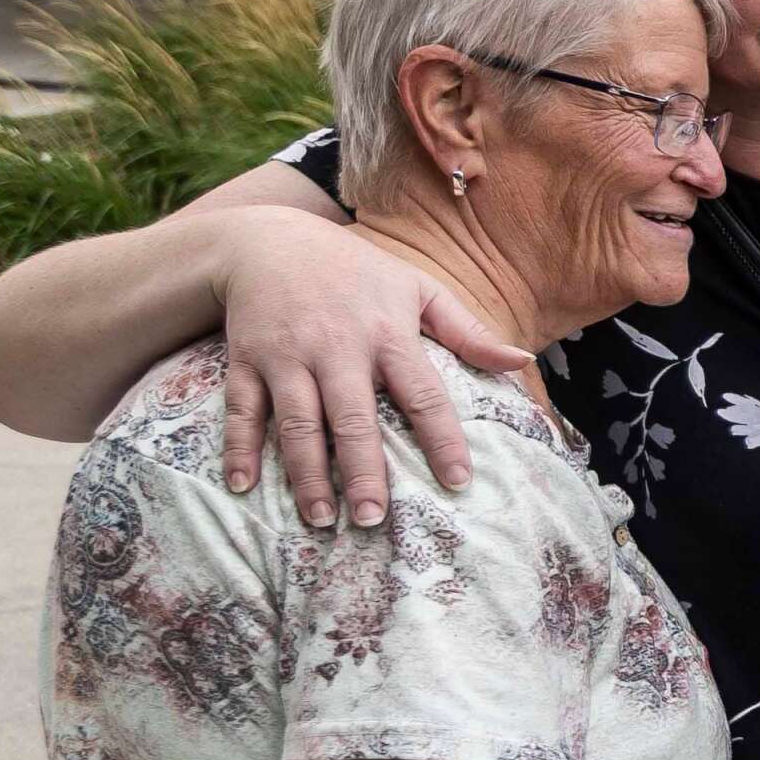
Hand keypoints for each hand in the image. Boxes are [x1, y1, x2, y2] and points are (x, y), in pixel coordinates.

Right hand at [214, 206, 530, 528]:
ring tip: (320, 519)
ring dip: (306, 473)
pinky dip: (237, 448)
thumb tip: (522, 360)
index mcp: (387, 334)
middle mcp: (337, 348)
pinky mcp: (246, 360)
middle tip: (372, 519)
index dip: (441, 438)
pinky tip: (241, 487)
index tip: (457, 481)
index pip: (422, 393)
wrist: (268, 240)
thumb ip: (468, 330)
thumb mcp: (417, 288)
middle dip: (362, 470)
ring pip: (296, 422)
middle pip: (352, 417)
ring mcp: (287, 356)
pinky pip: (241, 410)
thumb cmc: (357, 271)